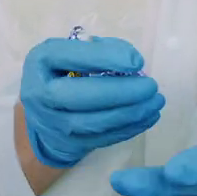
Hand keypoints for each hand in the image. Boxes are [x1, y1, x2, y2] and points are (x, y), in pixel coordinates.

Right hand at [18, 36, 164, 168]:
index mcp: (40, 62)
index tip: (137, 61)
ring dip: (131, 113)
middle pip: (81, 97)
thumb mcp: (68, 53)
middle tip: (151, 86)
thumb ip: (97, 50)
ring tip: (156, 101)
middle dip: (122, 92)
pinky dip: (130, 127)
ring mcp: (54, 124)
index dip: (104, 58)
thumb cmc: (60, 74)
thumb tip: (132, 61)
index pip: (70, 57)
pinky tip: (148, 116)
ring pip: (96, 123)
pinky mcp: (70, 145)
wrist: (41, 115)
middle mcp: (40, 94)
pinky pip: (104, 138)